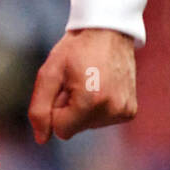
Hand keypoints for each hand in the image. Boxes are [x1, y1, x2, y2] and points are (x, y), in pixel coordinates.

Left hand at [27, 28, 137, 144]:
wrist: (108, 30)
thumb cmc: (75, 49)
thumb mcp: (49, 73)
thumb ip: (40, 108)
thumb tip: (42, 139)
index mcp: (90, 102)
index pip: (61, 130)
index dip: (56, 108)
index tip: (64, 86)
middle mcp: (111, 110)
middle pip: (75, 128)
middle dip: (69, 108)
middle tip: (76, 81)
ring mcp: (124, 112)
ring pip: (88, 125)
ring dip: (82, 107)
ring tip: (89, 80)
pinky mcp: (130, 111)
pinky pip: (102, 120)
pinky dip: (96, 107)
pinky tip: (100, 85)